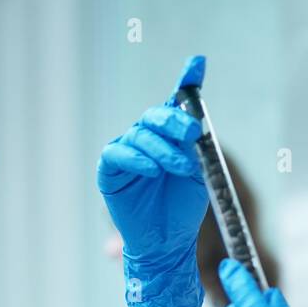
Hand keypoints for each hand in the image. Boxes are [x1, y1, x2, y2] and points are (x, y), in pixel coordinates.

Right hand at [97, 55, 209, 306]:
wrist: (168, 244)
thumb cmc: (182, 211)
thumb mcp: (195, 173)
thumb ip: (191, 146)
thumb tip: (192, 119)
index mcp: (168, 138)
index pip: (175, 104)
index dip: (186, 81)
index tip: (198, 63)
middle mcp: (145, 140)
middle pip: (156, 116)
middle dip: (175, 122)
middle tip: (192, 135)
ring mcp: (126, 153)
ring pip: (140, 135)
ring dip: (163, 150)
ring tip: (182, 170)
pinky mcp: (109, 171)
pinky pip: (118, 154)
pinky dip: (136, 158)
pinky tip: (152, 170)